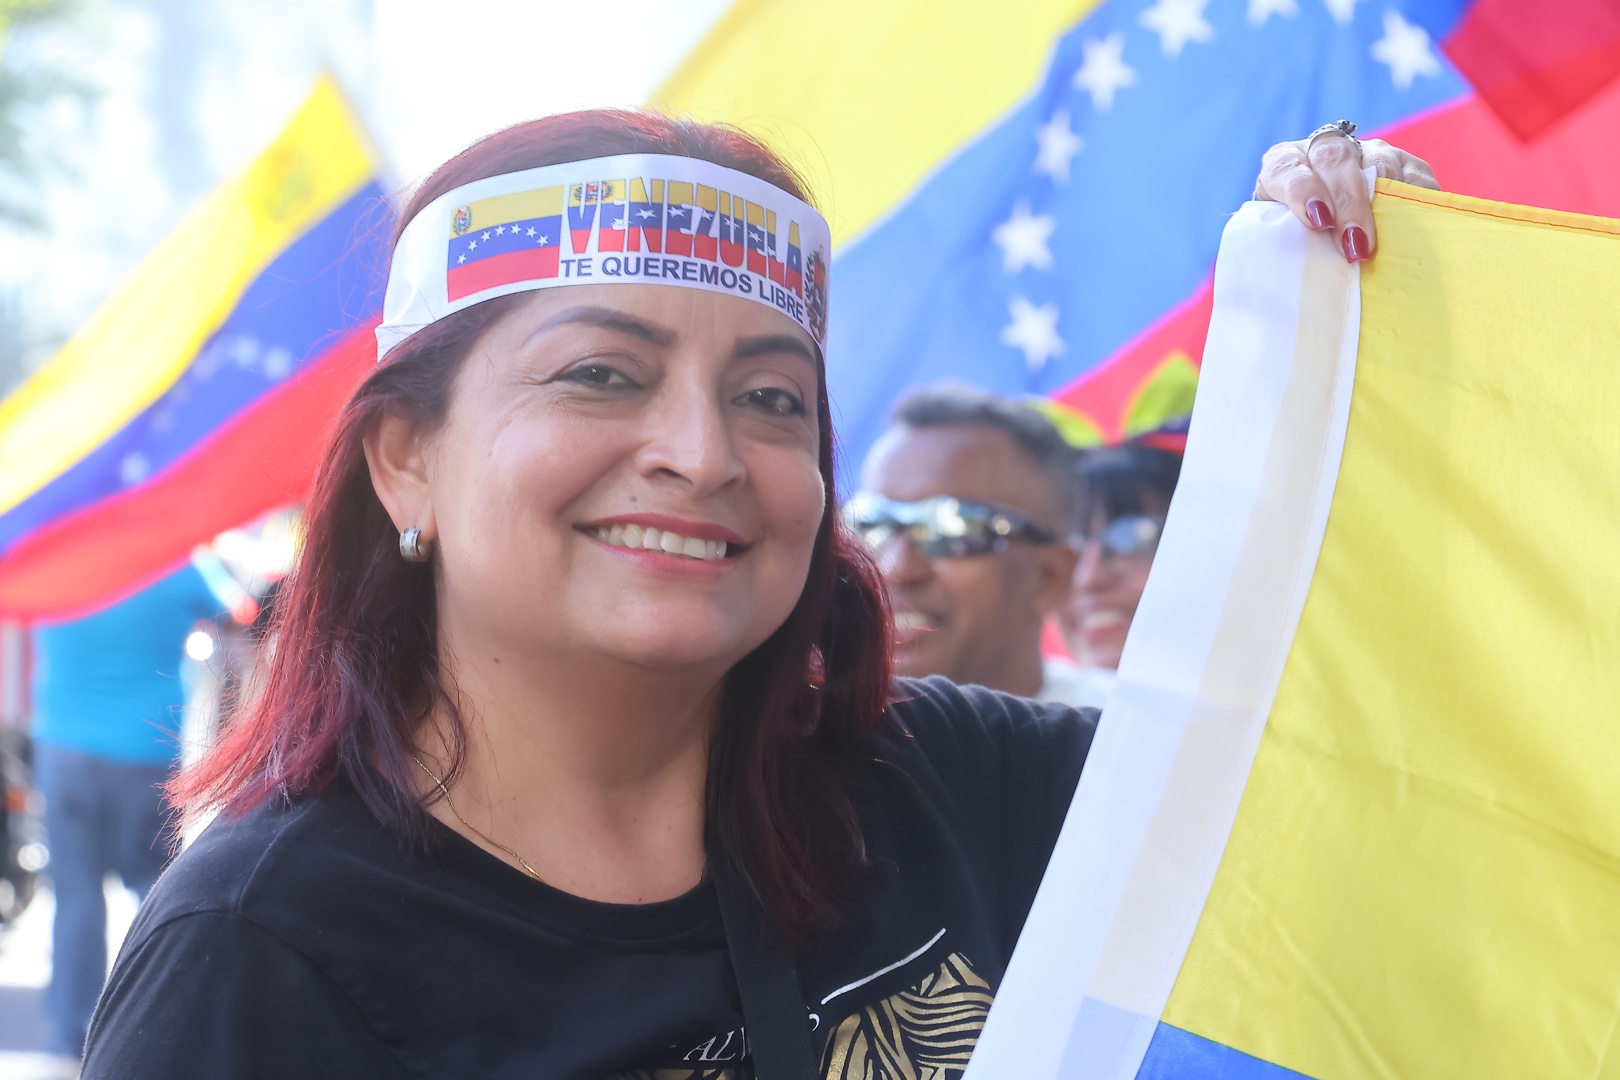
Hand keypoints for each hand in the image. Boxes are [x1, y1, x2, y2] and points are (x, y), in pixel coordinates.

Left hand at [1254, 129, 1437, 262]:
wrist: (1328, 229)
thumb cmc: (1296, 242)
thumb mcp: (1282, 242)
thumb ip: (1284, 249)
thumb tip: (1298, 290)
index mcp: (1283, 165)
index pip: (1285, 167)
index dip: (1301, 190)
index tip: (1317, 221)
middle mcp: (1324, 151)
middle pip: (1334, 161)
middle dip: (1347, 203)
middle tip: (1355, 242)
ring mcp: (1365, 153)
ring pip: (1377, 162)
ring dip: (1382, 202)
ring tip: (1387, 238)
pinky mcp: (1402, 162)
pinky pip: (1413, 174)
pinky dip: (1414, 198)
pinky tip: (1414, 224)